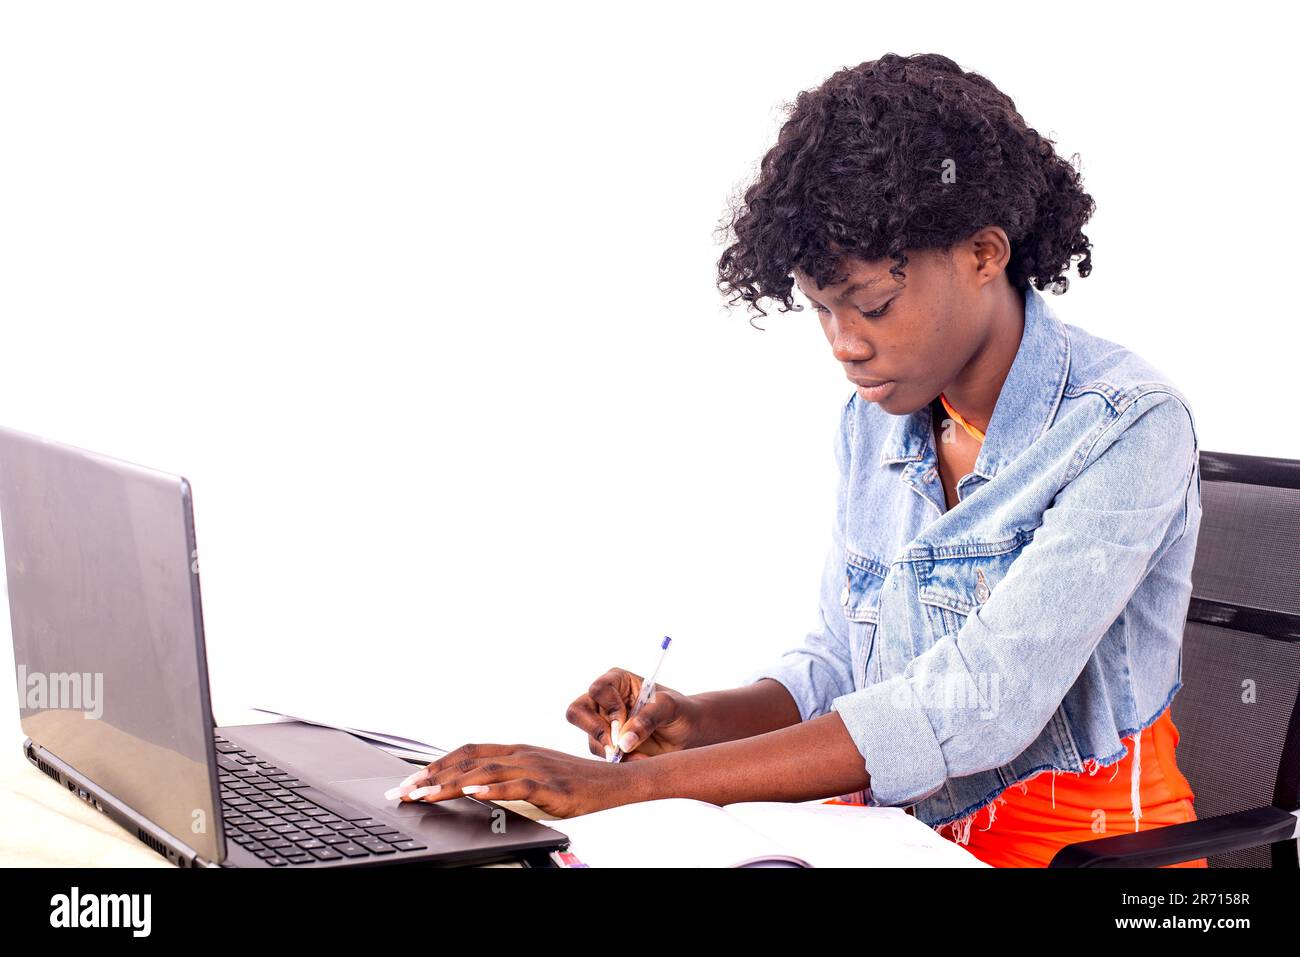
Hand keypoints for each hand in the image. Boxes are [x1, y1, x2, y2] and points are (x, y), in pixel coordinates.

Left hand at [382, 742, 648, 817]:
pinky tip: (474, 793)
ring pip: (486, 771)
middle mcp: (521, 754)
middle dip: (431, 776)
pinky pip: (518, 785)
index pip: (468, 752)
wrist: (614, 781)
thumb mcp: (536, 776)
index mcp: (516, 750)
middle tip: (404, 792)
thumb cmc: (576, 781)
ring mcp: (535, 767)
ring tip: (425, 794)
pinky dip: (493, 788)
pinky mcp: (551, 785)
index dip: (437, 763)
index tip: (411, 780)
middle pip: (468, 760)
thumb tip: (474, 789)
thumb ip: (507, 778)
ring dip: (451, 783)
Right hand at [566, 667, 699, 759]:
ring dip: (613, 751)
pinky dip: (619, 762)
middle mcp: (605, 701)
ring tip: (639, 754)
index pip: (597, 689)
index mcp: (617, 681)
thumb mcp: (669, 708)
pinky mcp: (608, 745)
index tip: (624, 721)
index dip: (608, 706)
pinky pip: (602, 755)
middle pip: (578, 712)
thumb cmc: (680, 711)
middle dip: (595, 731)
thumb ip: (647, 719)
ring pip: (591, 739)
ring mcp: (604, 724)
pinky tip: (639, 759)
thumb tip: (623, 742)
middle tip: (615, 746)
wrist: (688, 734)